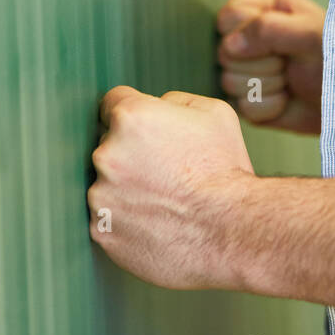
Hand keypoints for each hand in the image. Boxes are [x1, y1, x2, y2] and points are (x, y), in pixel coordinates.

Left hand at [87, 85, 254, 289]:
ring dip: (125, 190)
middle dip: (129, 154)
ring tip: (164, 202)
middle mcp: (107, 155)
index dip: (132, 116)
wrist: (233, 231)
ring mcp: (101, 197)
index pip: (111, 103)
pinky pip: (107, 221)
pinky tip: (156, 223)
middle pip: (107, 145)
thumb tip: (155, 106)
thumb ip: (173, 101)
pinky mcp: (103, 233)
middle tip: (164, 172)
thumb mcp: (212, 112)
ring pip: (105, 184)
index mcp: (130, 118)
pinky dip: (126, 222)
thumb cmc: (225, 170)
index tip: (145, 132)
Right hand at [216, 0, 324, 134]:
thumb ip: (269, 29)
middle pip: (225, 52)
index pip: (228, 18)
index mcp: (260, 7)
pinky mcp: (250, 100)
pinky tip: (287, 100)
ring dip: (267, 85)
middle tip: (288, 62)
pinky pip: (243, 108)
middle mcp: (249, 36)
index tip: (279, 39)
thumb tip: (229, 45)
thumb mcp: (309, 33)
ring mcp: (247, 70)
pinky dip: (269, 108)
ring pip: (229, 81)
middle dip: (262, 63)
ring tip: (290, 80)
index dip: (248, 32)